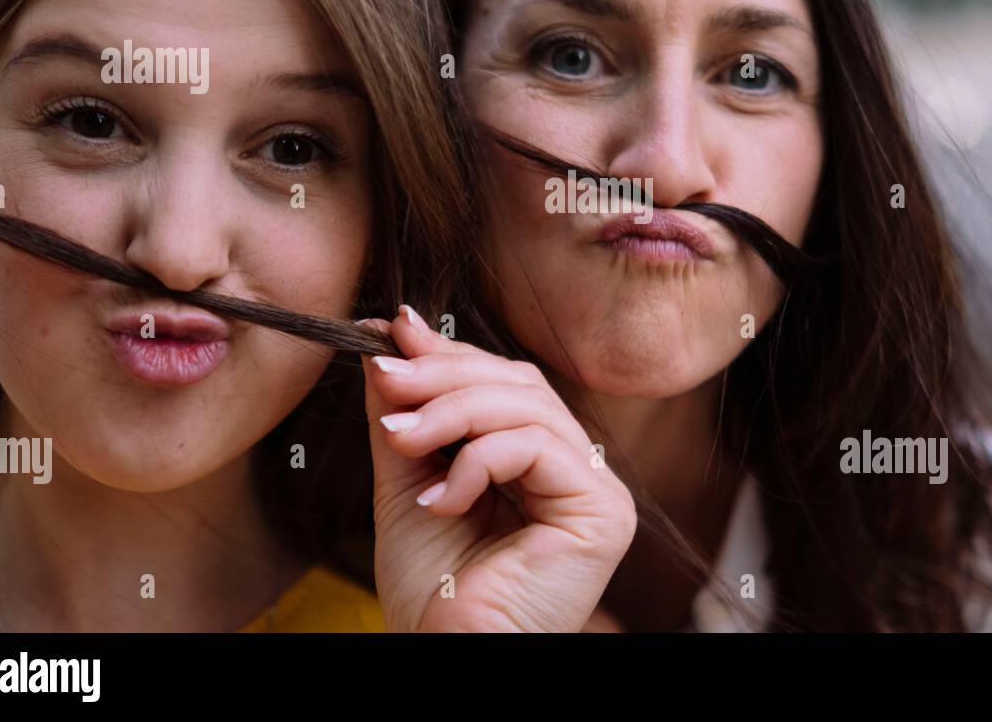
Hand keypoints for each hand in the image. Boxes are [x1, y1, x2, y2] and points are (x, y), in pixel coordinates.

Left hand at [360, 307, 636, 631]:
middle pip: (520, 385)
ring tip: (402, 439)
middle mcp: (578, 469)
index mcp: (541, 461)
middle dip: (445, 376)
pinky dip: (479, 460)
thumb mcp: (409, 479)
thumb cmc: (433, 590)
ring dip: (452, 412)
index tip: (388, 336)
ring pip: (529, 406)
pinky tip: (442, 499)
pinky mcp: (604, 512)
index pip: (506, 383)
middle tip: (387, 379)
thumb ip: (407, 413)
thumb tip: (391, 337)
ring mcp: (597, 489)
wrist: (442, 656)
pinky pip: (539, 447)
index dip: (450, 356)